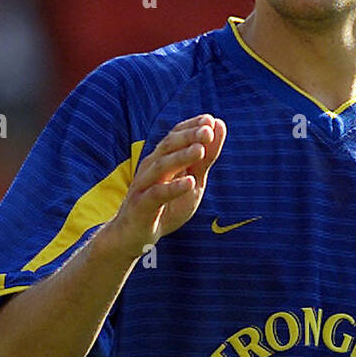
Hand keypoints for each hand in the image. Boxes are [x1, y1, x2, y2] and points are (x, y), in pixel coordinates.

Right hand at [110, 114, 226, 258]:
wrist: (136, 236)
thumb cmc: (166, 207)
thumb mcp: (193, 182)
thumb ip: (206, 158)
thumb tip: (219, 125)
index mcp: (162, 159)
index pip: (175, 136)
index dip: (191, 127)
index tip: (210, 120)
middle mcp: (151, 167)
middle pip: (168, 147)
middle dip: (188, 137)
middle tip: (207, 131)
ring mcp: (144, 185)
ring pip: (162, 166)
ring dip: (182, 157)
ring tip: (200, 151)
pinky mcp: (141, 206)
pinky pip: (157, 194)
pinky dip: (173, 188)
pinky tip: (189, 182)